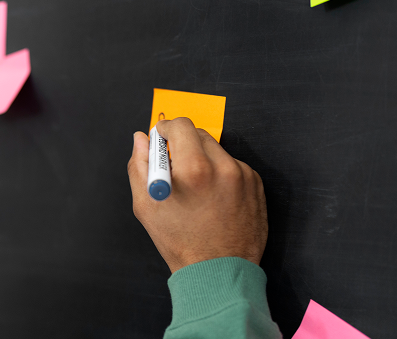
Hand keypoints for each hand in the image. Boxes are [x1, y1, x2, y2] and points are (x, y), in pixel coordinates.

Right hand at [127, 117, 267, 272]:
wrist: (218, 271)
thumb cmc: (181, 242)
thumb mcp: (147, 206)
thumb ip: (140, 165)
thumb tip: (141, 140)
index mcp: (194, 169)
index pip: (180, 125)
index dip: (166, 128)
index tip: (162, 136)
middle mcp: (222, 167)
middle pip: (199, 133)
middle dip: (184, 144)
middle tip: (176, 165)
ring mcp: (243, 175)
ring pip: (216, 150)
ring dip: (203, 160)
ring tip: (197, 190)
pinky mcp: (255, 184)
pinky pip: (233, 166)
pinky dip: (221, 174)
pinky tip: (214, 198)